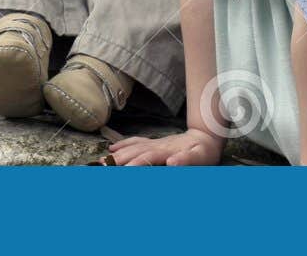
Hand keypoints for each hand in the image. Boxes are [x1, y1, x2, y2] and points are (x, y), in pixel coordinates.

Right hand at [108, 127, 224, 165]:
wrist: (206, 134)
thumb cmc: (204, 150)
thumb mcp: (200, 157)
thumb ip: (186, 160)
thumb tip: (170, 162)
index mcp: (166, 151)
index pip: (145, 158)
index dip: (133, 165)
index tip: (121, 173)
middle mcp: (156, 146)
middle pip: (133, 152)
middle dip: (117, 160)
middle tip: (101, 168)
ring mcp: (154, 143)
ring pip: (131, 147)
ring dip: (116, 154)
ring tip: (100, 161)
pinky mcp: (154, 142)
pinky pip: (135, 142)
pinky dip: (122, 144)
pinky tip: (112, 148)